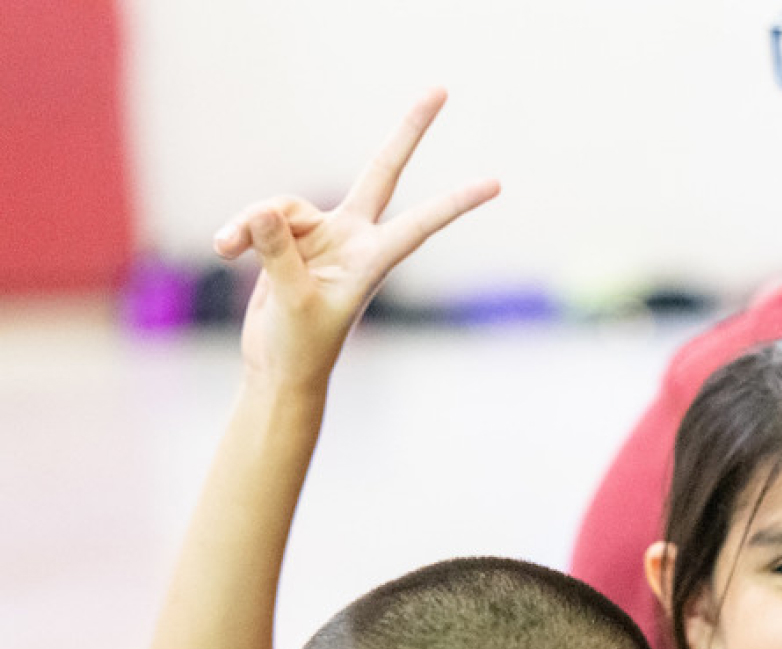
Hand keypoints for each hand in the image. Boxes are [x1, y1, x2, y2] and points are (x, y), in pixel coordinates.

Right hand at [215, 88, 499, 391]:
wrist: (278, 365)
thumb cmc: (300, 345)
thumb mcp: (291, 300)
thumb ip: (278, 253)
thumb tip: (265, 211)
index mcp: (373, 260)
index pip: (421, 223)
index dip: (455, 202)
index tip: (496, 184)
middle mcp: (354, 238)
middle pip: (381, 171)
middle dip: (407, 133)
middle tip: (441, 90)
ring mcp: (323, 234)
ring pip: (284, 204)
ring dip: (252, 223)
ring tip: (229, 249)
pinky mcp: (289, 238)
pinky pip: (261, 216)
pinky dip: (240, 230)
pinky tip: (225, 250)